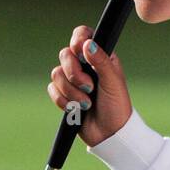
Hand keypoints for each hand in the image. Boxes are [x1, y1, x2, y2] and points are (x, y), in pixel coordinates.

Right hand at [47, 25, 132, 146]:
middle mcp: (84, 65)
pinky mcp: (64, 94)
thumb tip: (88, 43)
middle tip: (90, 87)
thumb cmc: (117, 107)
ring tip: (87, 103)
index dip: (77, 40)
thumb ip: (101, 61)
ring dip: (71, 91)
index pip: (82, 35)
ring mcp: (73, 80)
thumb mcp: (113, 81)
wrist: (109, 134)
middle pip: (65, 55)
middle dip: (74, 74)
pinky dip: (64, 101)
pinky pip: (52, 90)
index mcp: (99, 56)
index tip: (79, 49)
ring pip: (56, 73)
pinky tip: (77, 110)